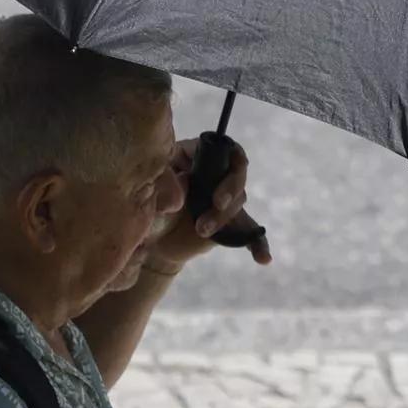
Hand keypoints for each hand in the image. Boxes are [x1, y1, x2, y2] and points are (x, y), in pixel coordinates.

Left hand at [145, 137, 268, 272]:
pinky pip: (250, 231)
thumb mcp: (150, 188)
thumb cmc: (144, 207)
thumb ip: (167, 179)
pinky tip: (263, 258)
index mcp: (195, 156)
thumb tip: (188, 180)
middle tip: (217, 204)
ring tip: (202, 230)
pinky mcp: (229, 222)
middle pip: (236, 173)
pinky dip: (258, 244)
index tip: (216, 186)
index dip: (227, 162)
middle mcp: (214, 173)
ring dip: (225, 216)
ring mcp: (223, 199)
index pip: (224, 149)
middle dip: (230, 190)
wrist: (149, 240)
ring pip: (239, 199)